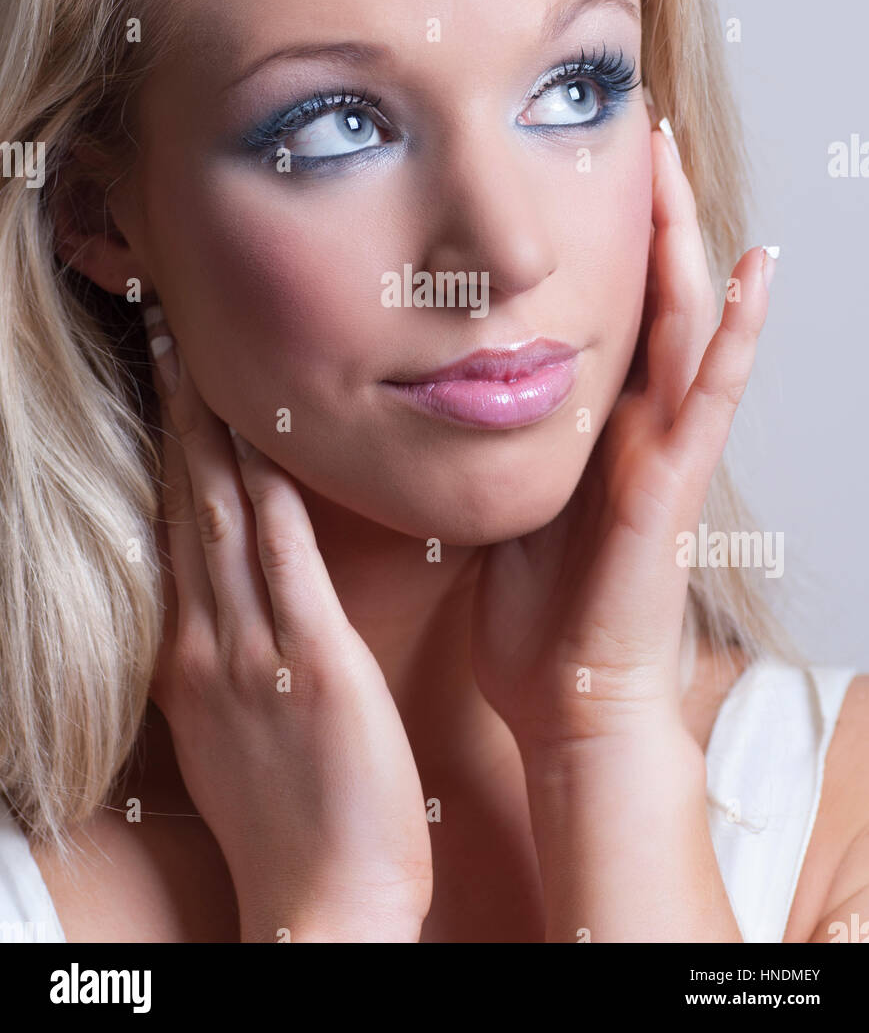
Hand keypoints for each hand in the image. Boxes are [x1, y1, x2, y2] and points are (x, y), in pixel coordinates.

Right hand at [145, 307, 431, 940]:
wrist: (323, 902)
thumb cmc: (291, 822)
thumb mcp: (235, 735)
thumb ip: (228, 664)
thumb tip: (230, 612)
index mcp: (190, 660)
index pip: (172, 534)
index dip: (166, 456)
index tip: (166, 393)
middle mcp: (207, 645)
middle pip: (183, 510)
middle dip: (176, 421)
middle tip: (169, 345)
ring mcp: (252, 653)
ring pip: (220, 521)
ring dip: (210, 436)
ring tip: (200, 365)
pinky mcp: (311, 665)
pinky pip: (282, 563)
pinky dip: (267, 497)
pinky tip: (264, 446)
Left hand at [471, 123, 775, 755]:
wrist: (568, 696)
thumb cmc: (534, 612)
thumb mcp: (502, 500)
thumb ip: (496, 441)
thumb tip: (442, 388)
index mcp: (595, 425)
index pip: (608, 310)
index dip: (601, 240)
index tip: (573, 164)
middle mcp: (640, 423)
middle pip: (651, 295)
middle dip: (645, 213)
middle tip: (633, 128)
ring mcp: (666, 448)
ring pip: (687, 321)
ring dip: (683, 239)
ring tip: (673, 160)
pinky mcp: (677, 481)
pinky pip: (715, 393)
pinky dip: (739, 331)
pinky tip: (757, 270)